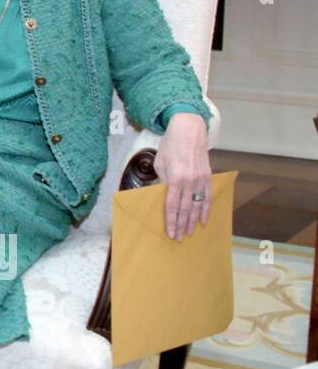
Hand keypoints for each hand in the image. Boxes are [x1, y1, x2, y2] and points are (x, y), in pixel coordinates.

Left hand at [153, 112, 211, 240]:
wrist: (189, 129)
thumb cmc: (170, 145)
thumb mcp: (160, 162)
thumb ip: (164, 181)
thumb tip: (165, 196)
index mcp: (176, 177)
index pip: (172, 205)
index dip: (171, 221)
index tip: (169, 233)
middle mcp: (190, 181)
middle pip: (185, 209)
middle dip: (181, 225)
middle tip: (178, 238)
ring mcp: (201, 179)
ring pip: (197, 206)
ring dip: (193, 221)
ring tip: (189, 234)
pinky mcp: (208, 176)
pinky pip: (208, 197)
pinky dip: (205, 210)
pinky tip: (203, 221)